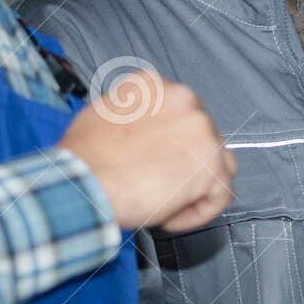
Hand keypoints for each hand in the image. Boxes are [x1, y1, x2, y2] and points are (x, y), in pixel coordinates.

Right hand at [61, 79, 235, 231]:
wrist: (84, 181)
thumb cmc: (83, 156)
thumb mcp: (103, 113)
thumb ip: (132, 115)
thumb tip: (140, 132)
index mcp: (158, 85)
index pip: (179, 116)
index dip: (167, 145)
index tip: (152, 162)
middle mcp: (186, 101)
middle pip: (200, 138)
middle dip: (182, 166)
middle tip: (155, 186)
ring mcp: (203, 132)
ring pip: (217, 163)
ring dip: (194, 187)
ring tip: (162, 203)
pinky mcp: (212, 166)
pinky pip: (219, 194)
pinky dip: (197, 212)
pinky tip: (167, 217)